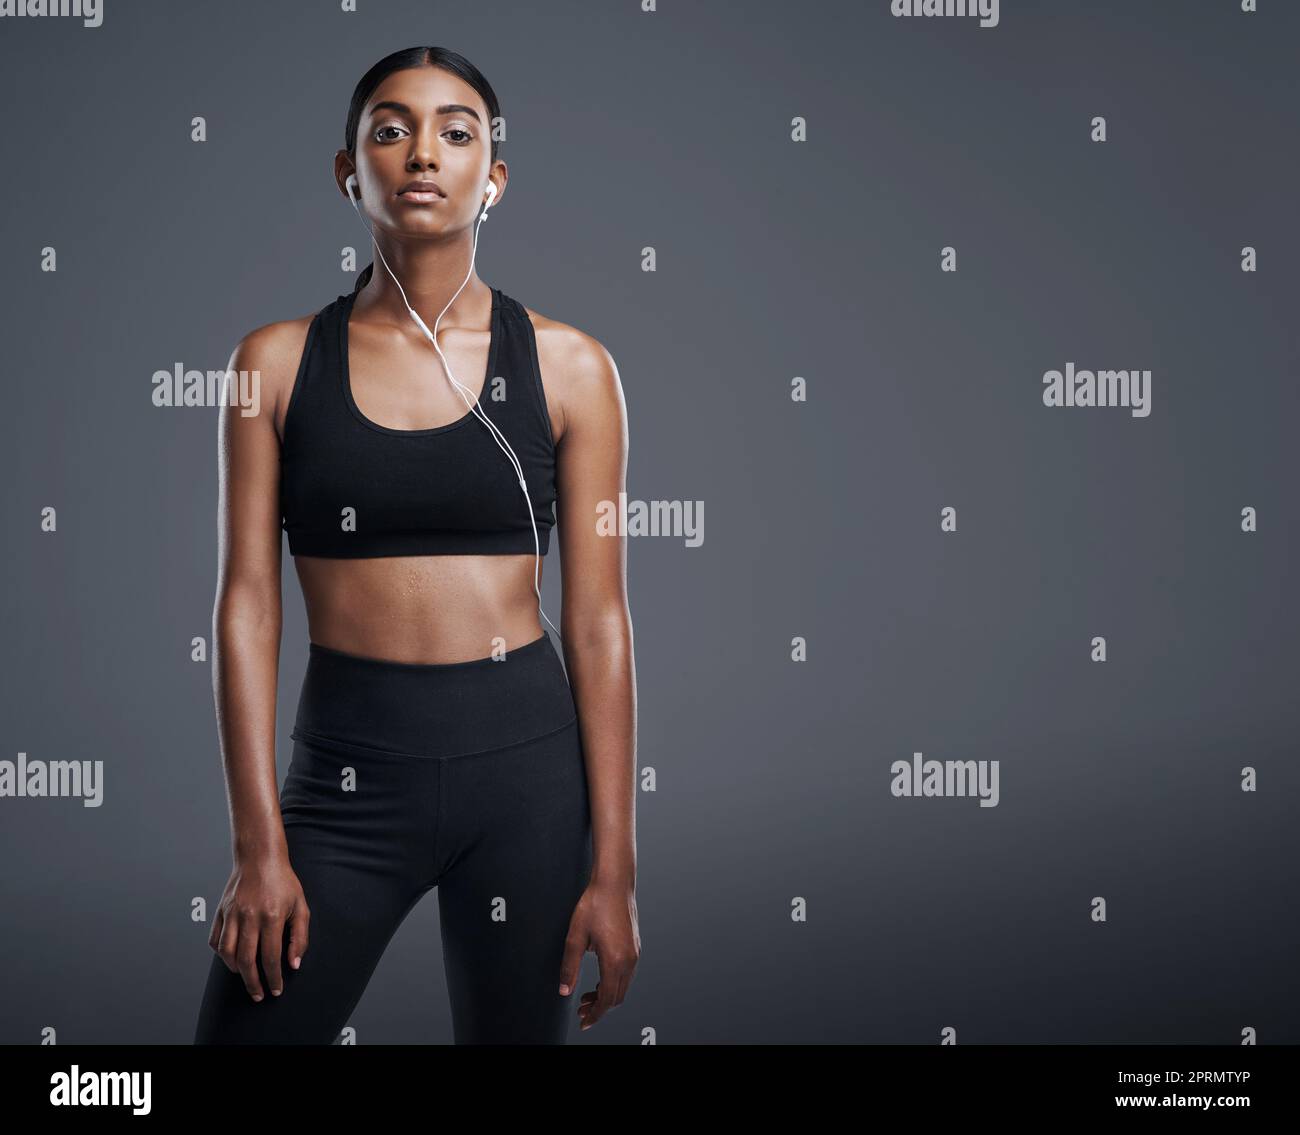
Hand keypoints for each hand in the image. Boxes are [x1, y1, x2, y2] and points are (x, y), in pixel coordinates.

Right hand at [208, 854, 310, 1001]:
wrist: (260, 858)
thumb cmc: (283, 882)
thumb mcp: (300, 906)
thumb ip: (299, 937)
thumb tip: (293, 964)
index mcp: (273, 916)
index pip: (270, 957)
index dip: (273, 978)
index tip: (276, 990)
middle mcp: (250, 916)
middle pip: (247, 960)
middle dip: (253, 983)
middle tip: (259, 995)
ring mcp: (232, 914)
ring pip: (227, 953)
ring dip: (236, 971)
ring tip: (247, 977)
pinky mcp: (221, 911)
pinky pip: (215, 940)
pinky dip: (221, 955)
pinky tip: (232, 959)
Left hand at [558, 878, 639, 1031]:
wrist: (614, 882)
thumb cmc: (595, 904)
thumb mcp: (575, 937)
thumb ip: (569, 967)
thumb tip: (564, 990)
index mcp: (615, 960)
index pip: (606, 999)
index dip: (595, 1014)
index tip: (584, 1022)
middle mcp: (629, 960)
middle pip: (616, 997)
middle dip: (599, 1008)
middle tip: (581, 1010)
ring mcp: (634, 953)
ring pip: (622, 986)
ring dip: (606, 995)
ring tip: (587, 996)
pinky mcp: (634, 946)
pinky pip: (626, 974)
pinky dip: (613, 983)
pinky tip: (599, 979)